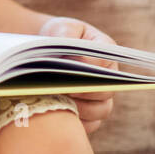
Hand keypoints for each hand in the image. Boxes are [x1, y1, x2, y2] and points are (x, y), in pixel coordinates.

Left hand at [37, 16, 118, 133]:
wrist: (45, 51)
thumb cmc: (57, 36)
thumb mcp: (60, 27)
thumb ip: (65, 32)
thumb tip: (67, 48)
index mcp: (106, 54)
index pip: (104, 63)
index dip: (88, 66)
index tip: (67, 65)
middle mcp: (109, 79)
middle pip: (105, 92)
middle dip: (83, 91)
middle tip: (60, 88)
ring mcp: (99, 99)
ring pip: (99, 112)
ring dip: (78, 109)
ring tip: (55, 101)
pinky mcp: (87, 115)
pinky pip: (87, 126)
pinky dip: (72, 122)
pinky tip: (53, 115)